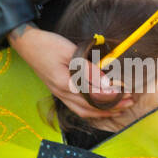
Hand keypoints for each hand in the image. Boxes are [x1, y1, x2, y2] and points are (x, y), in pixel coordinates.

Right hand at [8, 23, 134, 121]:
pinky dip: (92, 111)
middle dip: (112, 107)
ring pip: (84, 111)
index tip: (127, 93)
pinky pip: (77, 108)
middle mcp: (62, 93)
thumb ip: (88, 69)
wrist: (27, 44)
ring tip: (120, 109)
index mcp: (65, 84)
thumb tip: (106, 83)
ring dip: (103, 113)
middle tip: (129, 103)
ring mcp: (59, 94)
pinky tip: (101, 109)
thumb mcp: (70, 53)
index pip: (94, 95)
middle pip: (91, 107)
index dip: (112, 96)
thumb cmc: (48, 45)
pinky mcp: (59, 92)